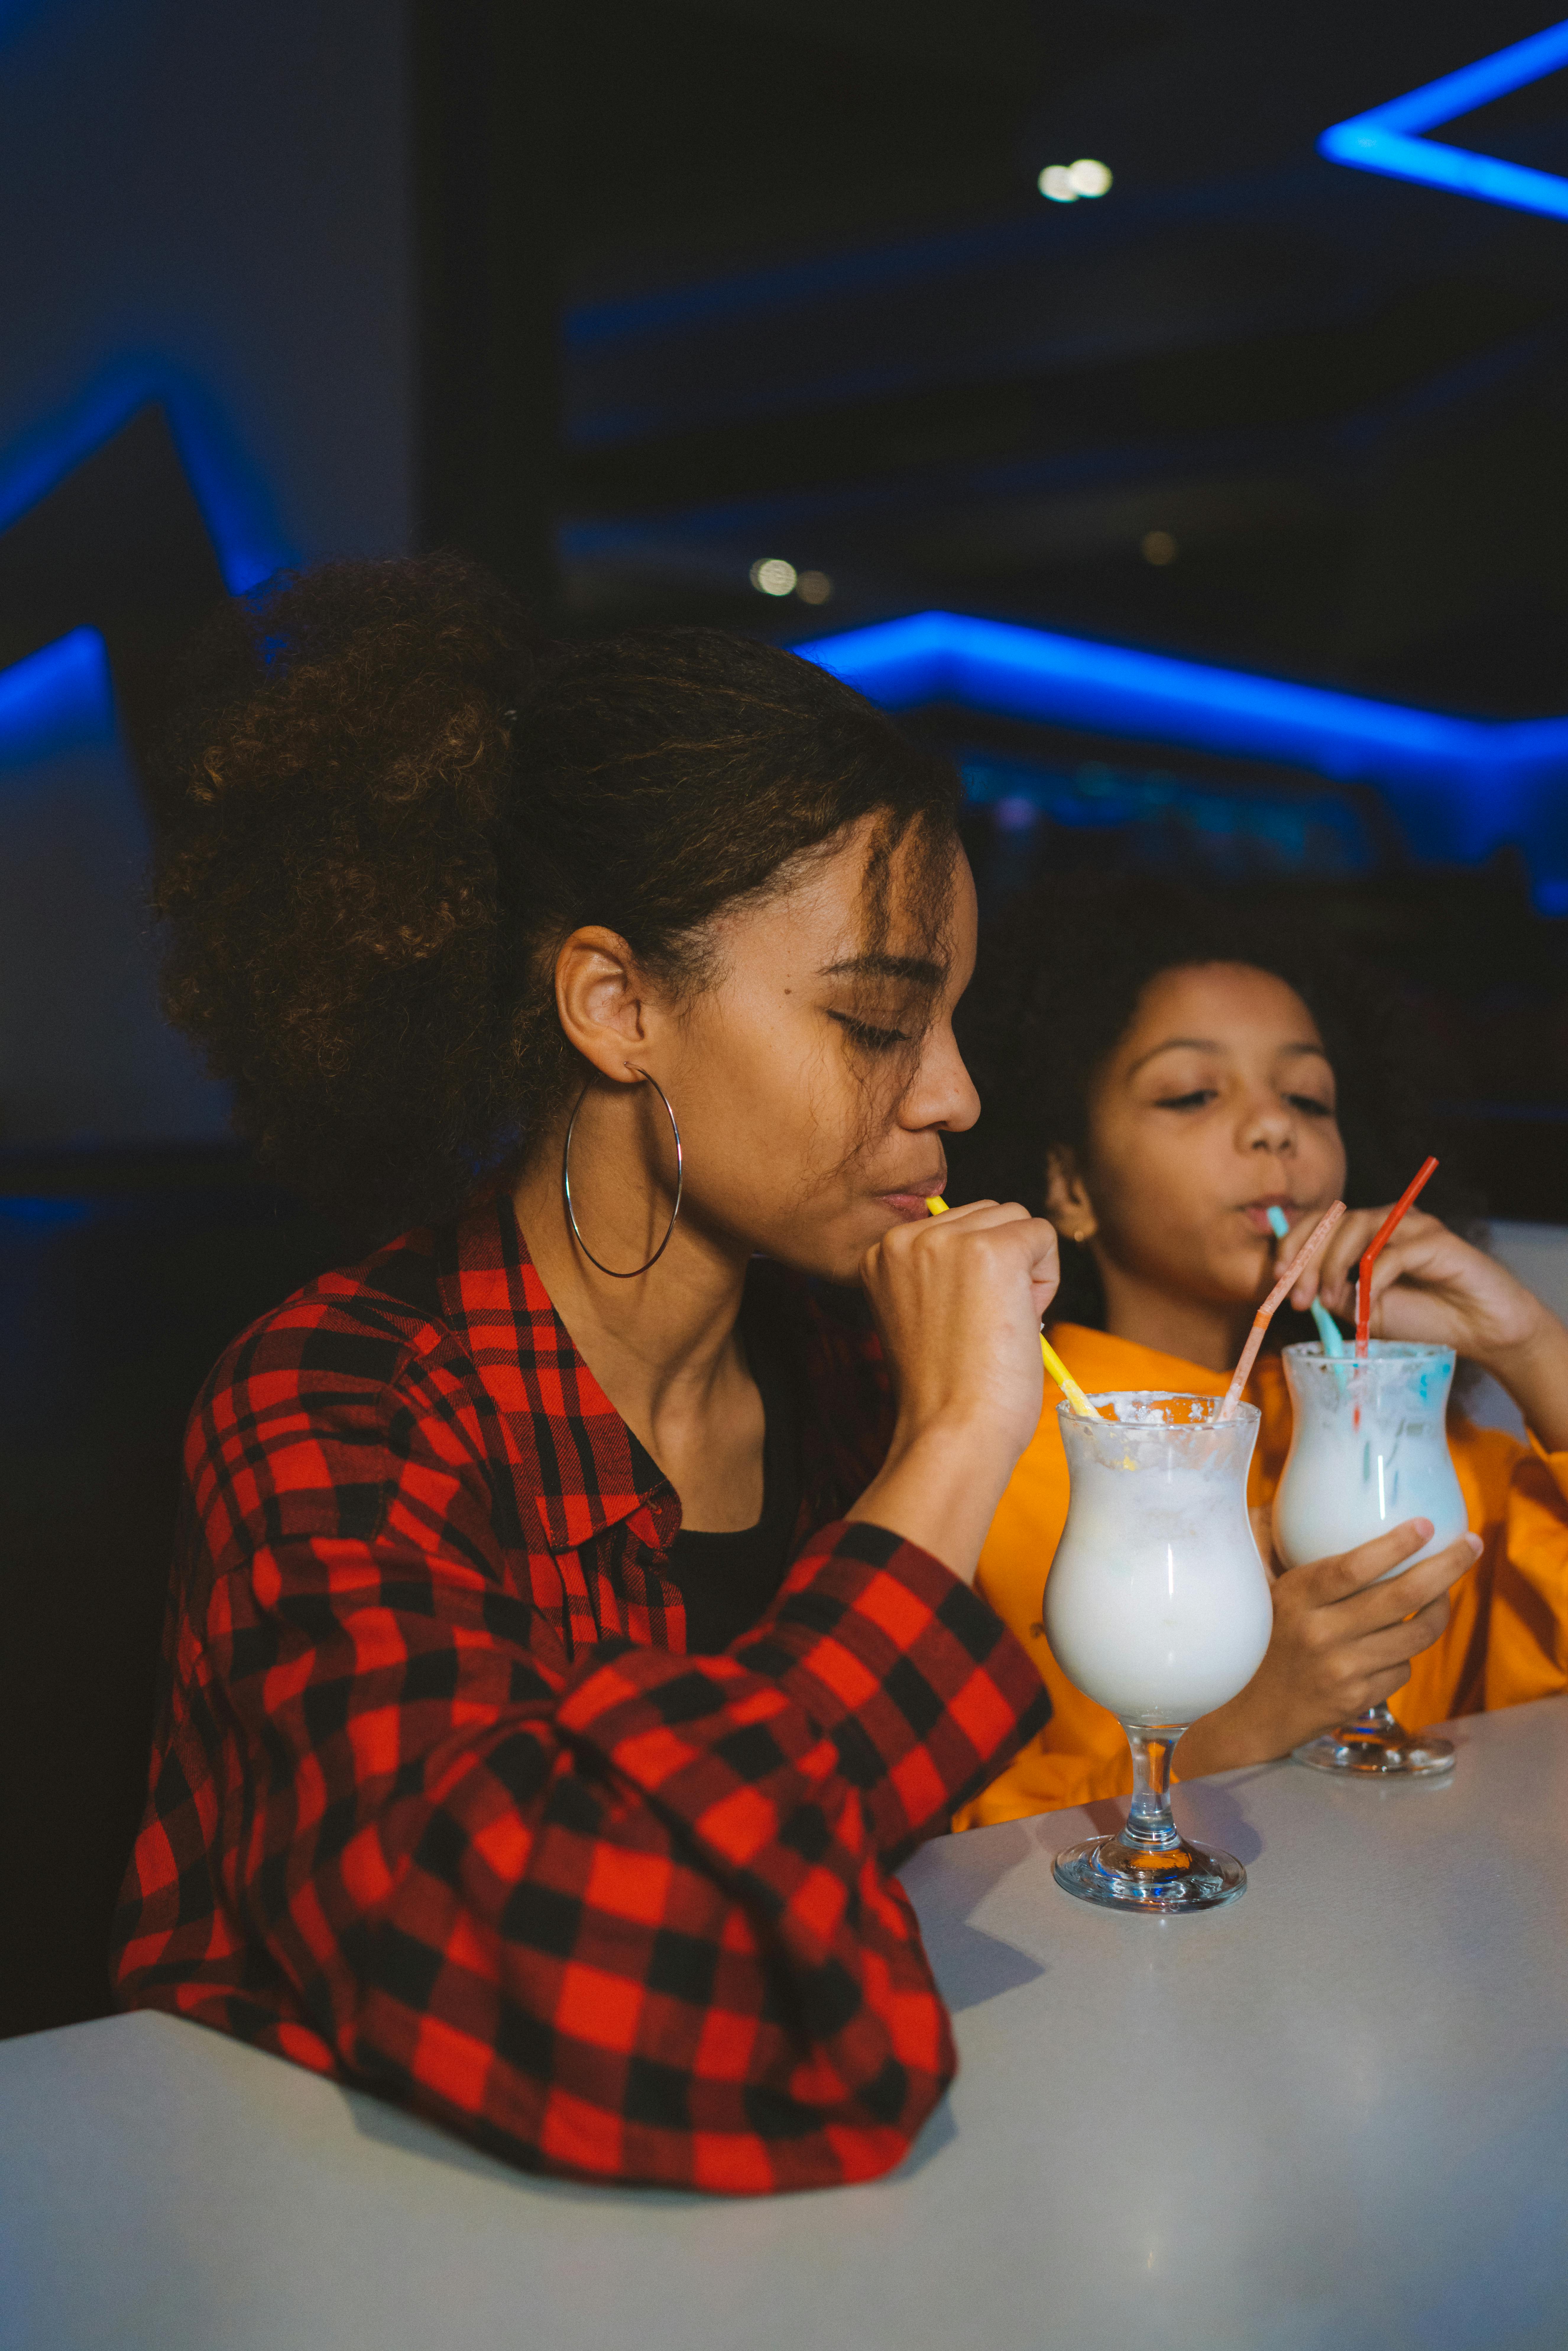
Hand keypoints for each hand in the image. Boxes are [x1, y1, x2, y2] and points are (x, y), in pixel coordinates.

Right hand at [849, 1201, 1059, 1580]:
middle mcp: (905, 1238)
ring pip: (1017, 1219)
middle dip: (1002, 1264)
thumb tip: (988, 1239)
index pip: (954, 1226)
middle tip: (982, 1326)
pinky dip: (1047, 1279)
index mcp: (882, 1254)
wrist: (953, 1431)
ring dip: (1025, 1269)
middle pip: (987, 1214)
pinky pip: (1044, 1236)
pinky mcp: (992, 1251)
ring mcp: (947, 1241)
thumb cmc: (947, 1390)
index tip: (959, 1324)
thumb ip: (940, 1272)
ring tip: (998, 1323)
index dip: (972, 1275)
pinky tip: (1017, 1320)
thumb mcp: (923, 1314)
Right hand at [1175, 1516, 1481, 1775]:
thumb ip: (1265, 1549)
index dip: (1395, 1545)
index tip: (1426, 1524)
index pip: (1353, 1568)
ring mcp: (1343, 1671)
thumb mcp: (1257, 1594)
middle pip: (1402, 1596)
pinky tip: (1393, 1644)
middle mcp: (1320, 1635)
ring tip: (1444, 1592)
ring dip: (1439, 1609)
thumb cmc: (1258, 1640)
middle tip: (1471, 1545)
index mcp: (1294, 1600)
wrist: (1247, 1715)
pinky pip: (1403, 1669)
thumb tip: (1269, 1508)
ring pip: (1416, 1635)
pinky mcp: (1358, 1700)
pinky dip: (1404, 1654)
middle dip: (1447, 1566)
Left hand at [1277, 1205, 1567, 1450]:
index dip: (1292, 1245)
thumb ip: (1336, 1297)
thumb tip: (1305, 1291)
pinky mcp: (1436, 1240)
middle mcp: (1387, 1221)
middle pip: (1333, 1222)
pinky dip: (1372, 1282)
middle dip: (1307, 1259)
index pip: (1319, 1223)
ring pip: (1357, 1228)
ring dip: (1334, 1267)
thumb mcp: (1366, 1311)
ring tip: (1332, 1302)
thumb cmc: (1424, 1318)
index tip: (1276, 1279)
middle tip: (1298, 1297)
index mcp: (1366, 1234)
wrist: (1480, 1331)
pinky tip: (1368, 1308)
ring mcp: (1412, 1226)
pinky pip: (1391, 1253)